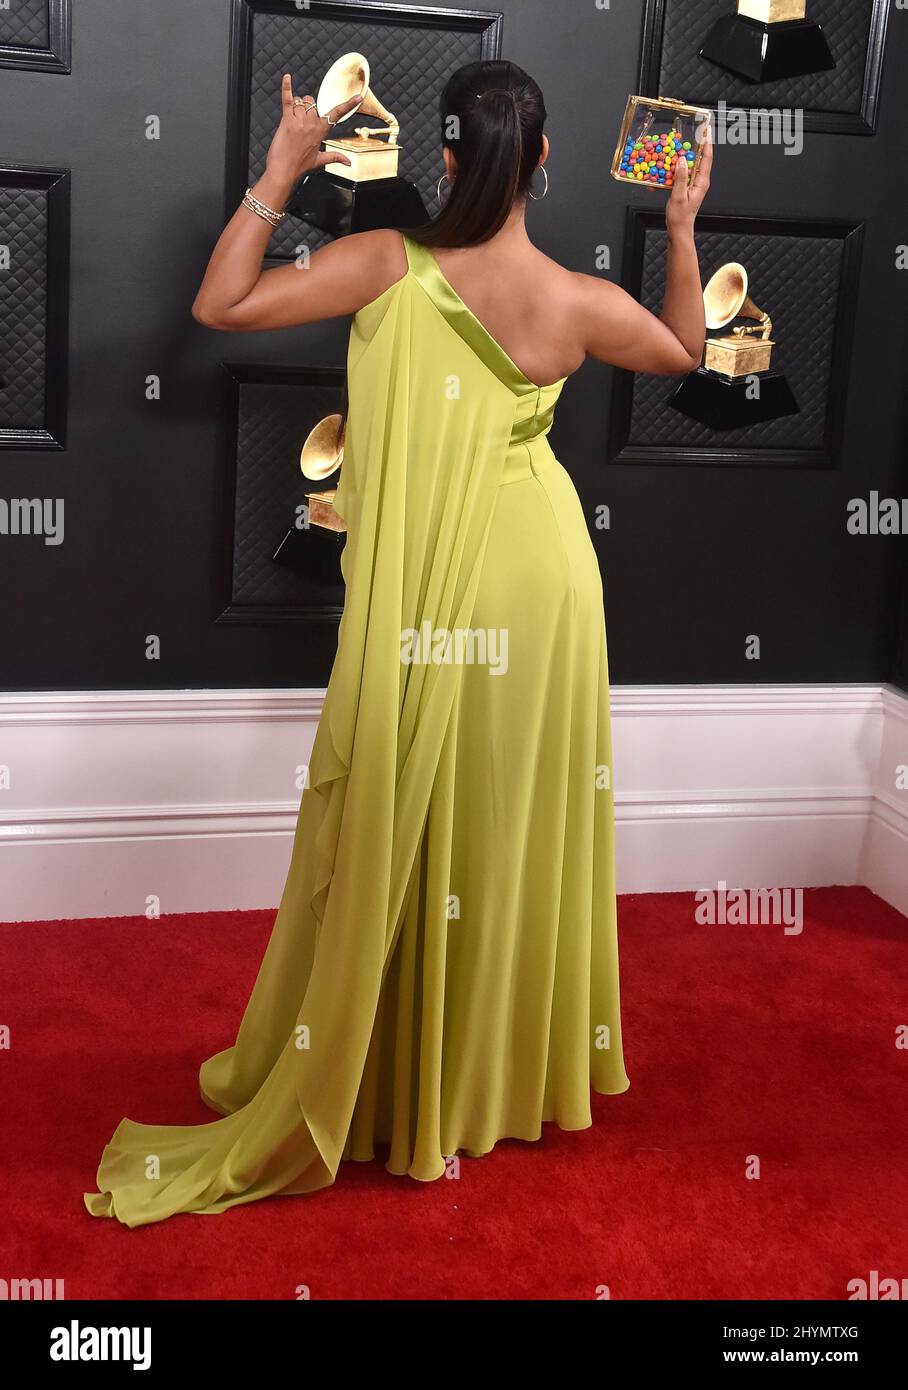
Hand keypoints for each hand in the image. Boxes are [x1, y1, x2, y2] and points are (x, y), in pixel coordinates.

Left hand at [264, 74, 362, 188]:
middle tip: (300, 122)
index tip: (358, 97)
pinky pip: (287, 99)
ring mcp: (299, 121)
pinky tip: (286, 77)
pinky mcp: (286, 120)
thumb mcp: (320, 161)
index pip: (337, 114)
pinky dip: (286, 87)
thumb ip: (335, 157)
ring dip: (297, 107)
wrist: (284, 172)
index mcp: (321, 131)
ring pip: (301, 102)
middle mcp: (312, 124)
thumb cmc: (300, 167)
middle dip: (307, 107)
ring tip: (292, 121)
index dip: (349, 105)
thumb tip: (349, 163)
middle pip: (312, 102)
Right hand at [665, 121, 711, 237]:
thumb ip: (680, 177)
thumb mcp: (679, 196)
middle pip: (697, 159)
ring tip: (672, 151)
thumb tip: (681, 160)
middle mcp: (698, 181)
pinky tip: (662, 172)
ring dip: (679, 158)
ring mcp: (692, 184)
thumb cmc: (680, 217)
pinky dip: (672, 172)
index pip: (706, 158)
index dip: (707, 143)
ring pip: (687, 166)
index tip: (707, 130)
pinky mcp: (685, 187)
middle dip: (692, 146)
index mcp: (701, 182)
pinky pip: (679, 175)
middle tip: (689, 134)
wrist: (678, 229)